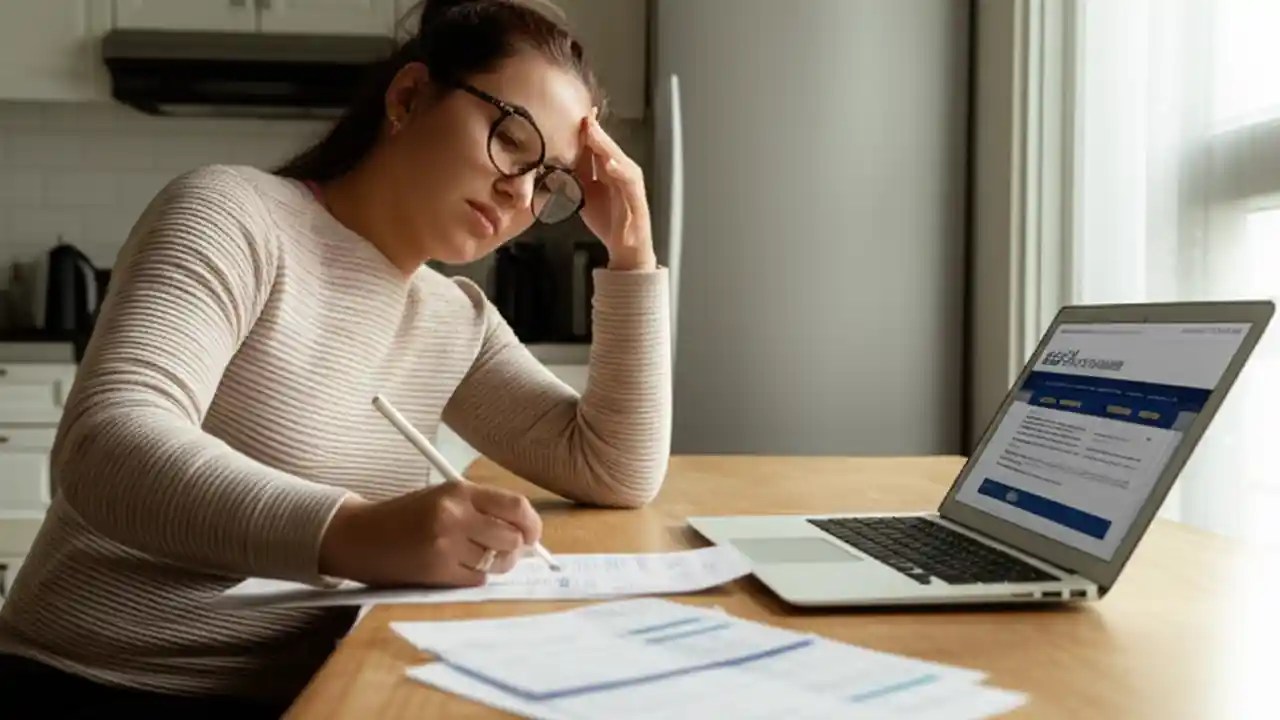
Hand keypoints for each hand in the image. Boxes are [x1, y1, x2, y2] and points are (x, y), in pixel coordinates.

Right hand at [319, 482, 541, 586]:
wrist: (360, 536)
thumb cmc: (405, 515)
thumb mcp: (443, 497)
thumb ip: (482, 509)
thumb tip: (525, 531)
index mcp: (459, 492)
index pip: (516, 506)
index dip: (532, 524)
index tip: (533, 534)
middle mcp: (455, 517)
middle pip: (512, 538)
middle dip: (515, 548)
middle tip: (505, 549)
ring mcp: (446, 546)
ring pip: (497, 562)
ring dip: (496, 563)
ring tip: (478, 556)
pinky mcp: (437, 572)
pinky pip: (477, 579)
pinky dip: (475, 576)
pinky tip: (457, 566)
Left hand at [577, 108, 655, 270]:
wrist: (625, 246)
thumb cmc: (607, 218)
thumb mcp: (584, 192)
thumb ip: (576, 174)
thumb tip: (555, 159)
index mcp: (608, 167)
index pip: (596, 143)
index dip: (585, 128)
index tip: (571, 110)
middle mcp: (621, 170)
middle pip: (606, 146)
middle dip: (594, 129)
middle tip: (581, 112)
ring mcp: (630, 182)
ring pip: (617, 157)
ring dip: (605, 144)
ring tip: (592, 130)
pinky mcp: (636, 196)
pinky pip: (627, 181)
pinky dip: (619, 171)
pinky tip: (609, 164)